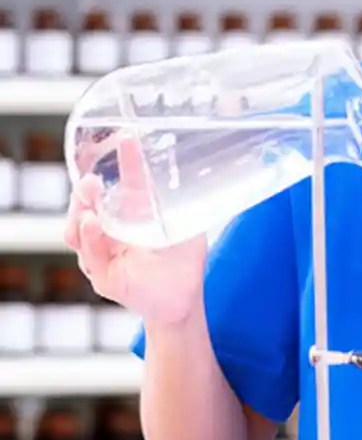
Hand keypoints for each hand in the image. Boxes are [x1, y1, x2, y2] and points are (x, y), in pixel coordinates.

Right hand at [65, 137, 208, 327]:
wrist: (183, 299)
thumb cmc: (182, 260)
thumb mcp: (187, 227)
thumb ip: (186, 206)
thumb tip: (203, 172)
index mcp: (128, 213)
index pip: (121, 182)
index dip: (123, 162)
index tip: (128, 139)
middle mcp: (109, 230)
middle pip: (87, 203)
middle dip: (85, 190)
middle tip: (91, 179)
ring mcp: (103, 252)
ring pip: (79, 228)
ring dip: (82, 211)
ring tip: (91, 199)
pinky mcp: (104, 276)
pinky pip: (92, 257)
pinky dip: (90, 240)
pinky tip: (93, 225)